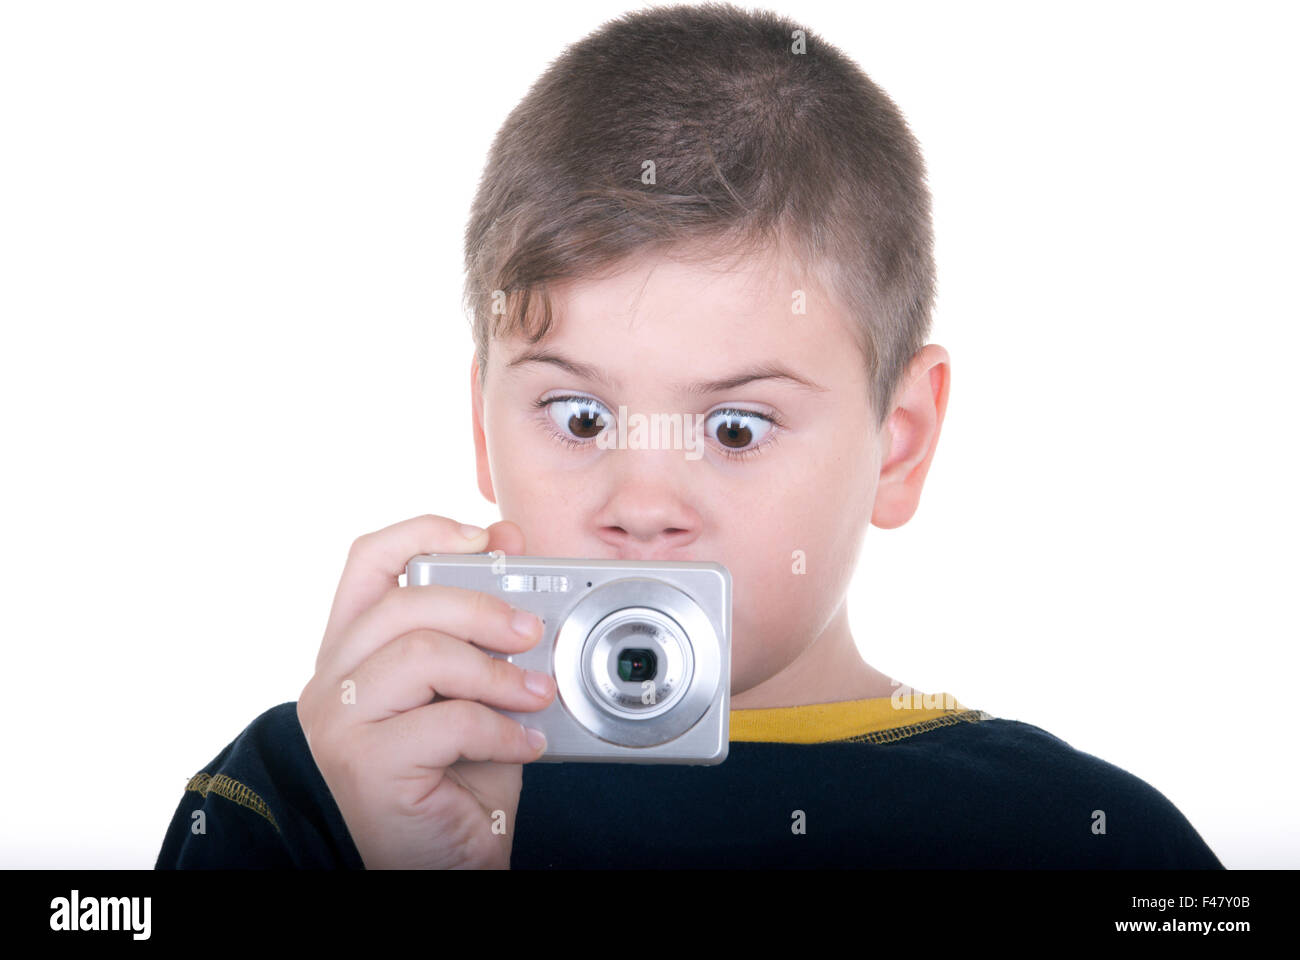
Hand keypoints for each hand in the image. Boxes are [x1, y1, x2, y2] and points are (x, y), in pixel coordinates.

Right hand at [296, 515, 554, 868]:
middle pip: (403, 602)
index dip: (425, 531)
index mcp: (353, 648)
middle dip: (482, 607)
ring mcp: (339, 722)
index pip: (368, 560)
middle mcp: (333, 679)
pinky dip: (502, 730)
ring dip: (496, 672)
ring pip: (421, 654)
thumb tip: (513, 553)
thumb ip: (482, 628)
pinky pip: (446, 720)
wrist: (444, 862)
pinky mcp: (365, 764)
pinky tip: (524, 745)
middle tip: (530, 631)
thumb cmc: (454, 776)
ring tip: (534, 694)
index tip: (487, 537)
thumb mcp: (473, 688)